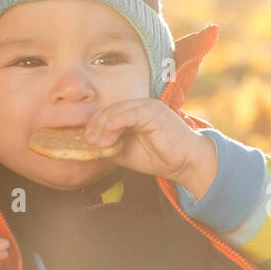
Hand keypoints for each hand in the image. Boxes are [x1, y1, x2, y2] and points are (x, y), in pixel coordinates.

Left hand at [83, 99, 216, 196]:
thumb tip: (91, 149)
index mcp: (133, 113)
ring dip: (104, 126)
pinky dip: (118, 120)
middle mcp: (139, 106)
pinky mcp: (154, 112)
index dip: (94, 125)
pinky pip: (131, 114)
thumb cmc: (159, 157)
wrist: (184, 163)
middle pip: (109, 110)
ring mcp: (147, 107)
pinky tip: (109, 129)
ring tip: (98, 142)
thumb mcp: (126, 153)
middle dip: (96, 126)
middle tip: (89, 142)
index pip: (107, 113)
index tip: (86, 141)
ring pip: (117, 110)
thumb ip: (110, 148)